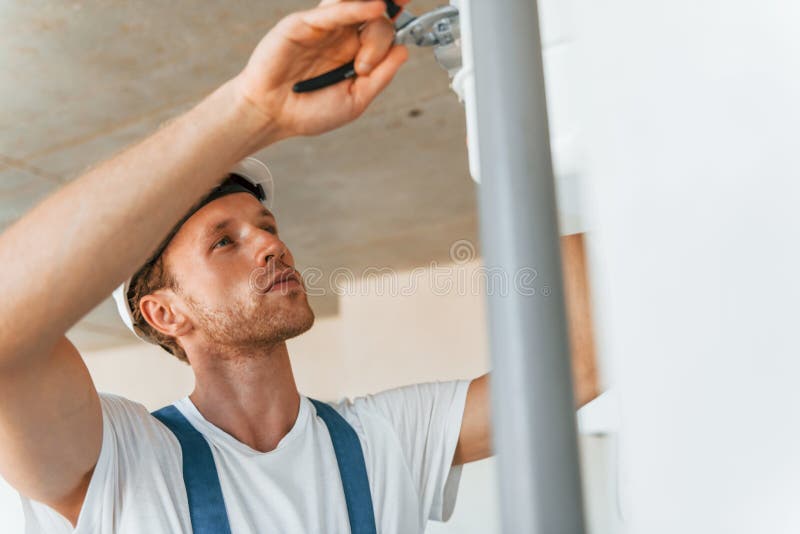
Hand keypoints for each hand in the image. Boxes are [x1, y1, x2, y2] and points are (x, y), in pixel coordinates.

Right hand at [234, 0, 409, 139]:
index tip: (406, 36)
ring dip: (376, 9)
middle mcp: (343, 36)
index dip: (398, 30)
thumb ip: (380, 77)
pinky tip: (374, 7)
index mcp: (357, 54)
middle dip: (380, 38)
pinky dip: (355, 7)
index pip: (385, 32)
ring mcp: (325, 28)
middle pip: (377, 18)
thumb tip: (404, 50)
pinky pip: (332, 12)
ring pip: (358, 7)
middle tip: (363, 68)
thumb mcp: (355, 100)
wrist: (272, 115)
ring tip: (386, 8)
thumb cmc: (308, 111)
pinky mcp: (303, 24)